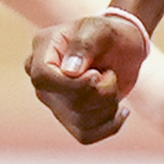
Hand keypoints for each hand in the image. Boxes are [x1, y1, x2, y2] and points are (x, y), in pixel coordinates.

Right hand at [24, 13, 151, 144]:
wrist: (122, 47)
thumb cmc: (109, 33)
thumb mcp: (100, 28)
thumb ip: (84, 44)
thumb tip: (70, 71)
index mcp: (41, 52)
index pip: (42, 78)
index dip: (73, 83)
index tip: (97, 74)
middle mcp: (42, 80)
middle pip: (67, 102)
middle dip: (100, 91)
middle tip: (109, 74)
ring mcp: (54, 101)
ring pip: (81, 121)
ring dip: (109, 104)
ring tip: (111, 84)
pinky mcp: (70, 118)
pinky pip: (87, 135)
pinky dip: (110, 125)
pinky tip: (121, 110)